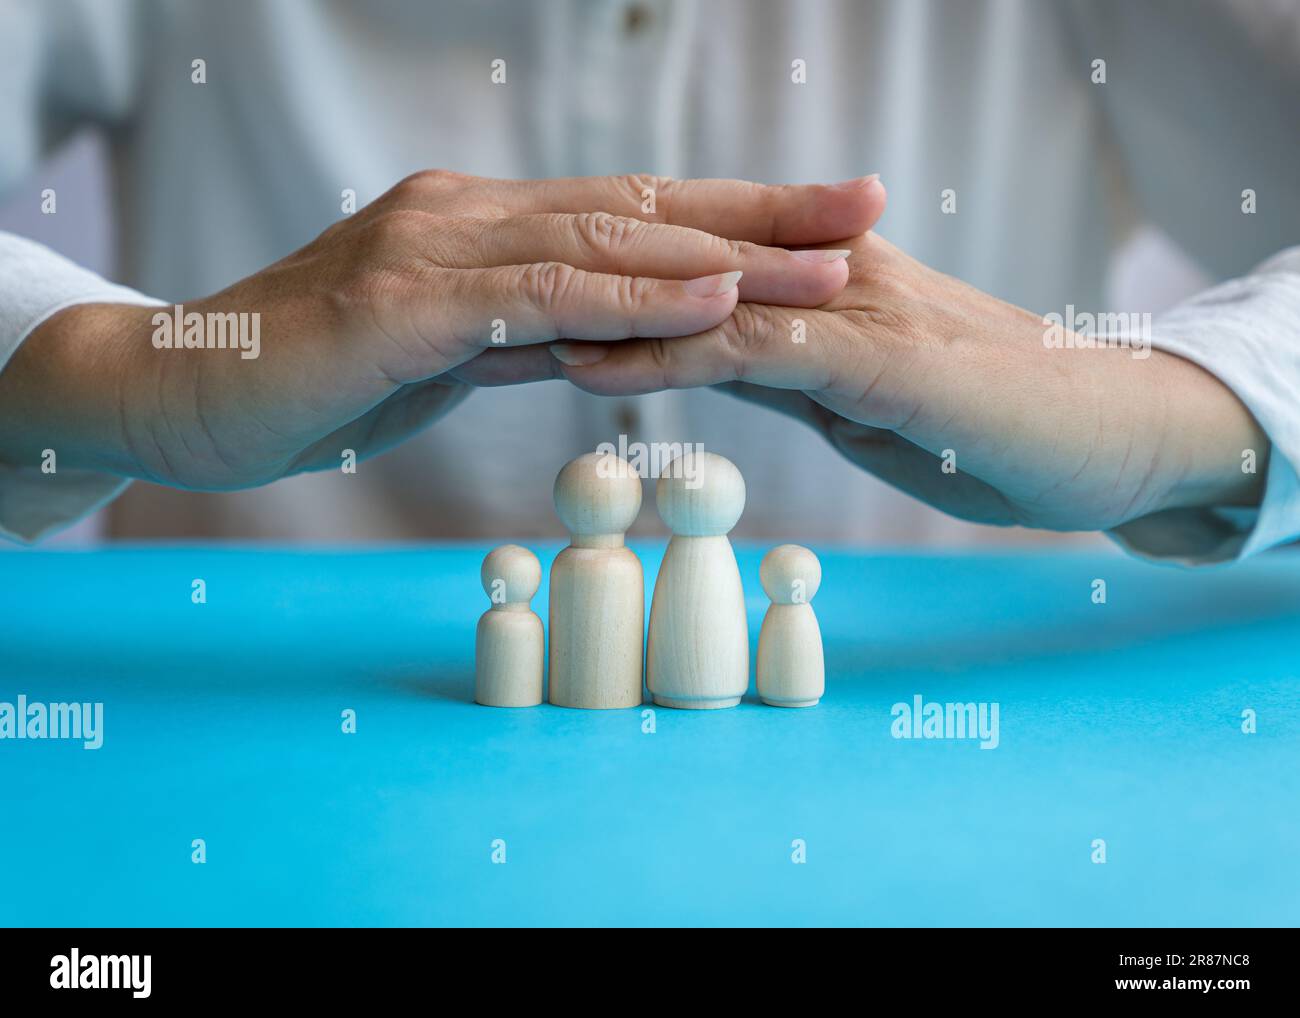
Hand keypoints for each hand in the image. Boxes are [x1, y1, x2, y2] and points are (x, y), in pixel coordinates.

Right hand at [0, 171, 882, 487]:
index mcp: (485, 228)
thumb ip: (520, 334)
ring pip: (605, 243)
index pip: (631, 213)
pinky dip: (629, 298)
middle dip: (763, 213)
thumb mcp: (443, 354)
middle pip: (640, 209)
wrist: (183, 390)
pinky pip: (540, 298)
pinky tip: (706, 299)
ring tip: (824, 265)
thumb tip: (596, 337)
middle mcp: (471, 217)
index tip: (826, 222)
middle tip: (867, 210)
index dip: (735, 213)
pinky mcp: (406, 303)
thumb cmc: (312, 379)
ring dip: (723, 255)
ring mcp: (438, 250)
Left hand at [551, 206, 1265, 532]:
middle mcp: (825, 277)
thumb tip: (715, 371)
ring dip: (588, 311)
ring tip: (490, 329)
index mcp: (819, 285)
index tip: (502, 311)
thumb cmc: (990, 421)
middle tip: (463, 306)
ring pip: (693, 294)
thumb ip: (788, 374)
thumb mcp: (863, 397)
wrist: (1111, 432)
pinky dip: (665, 354)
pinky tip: (591, 364)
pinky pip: (748, 346)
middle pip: (667, 267)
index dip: (588, 289)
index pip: (682, 273)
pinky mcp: (875, 355)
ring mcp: (849, 309)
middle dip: (563, 288)